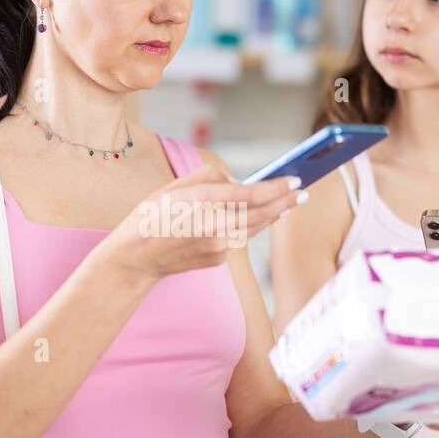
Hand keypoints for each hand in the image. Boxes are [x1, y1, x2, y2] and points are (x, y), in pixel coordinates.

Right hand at [97, 164, 303, 283]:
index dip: (278, 187)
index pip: (251, 194)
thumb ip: (209, 178)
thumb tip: (238, 180)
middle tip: (303, 192)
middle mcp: (214, 228)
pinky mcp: (218, 259)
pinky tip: (258, 218)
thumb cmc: (151, 216)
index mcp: (202, 203)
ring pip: (254, 228)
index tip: (296, 179)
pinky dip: (248, 227)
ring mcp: (218, 248)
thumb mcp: (175, 186)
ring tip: (289, 203)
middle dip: (285, 202)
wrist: (135, 259)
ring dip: (274, 214)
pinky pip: (239, 238)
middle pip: (261, 214)